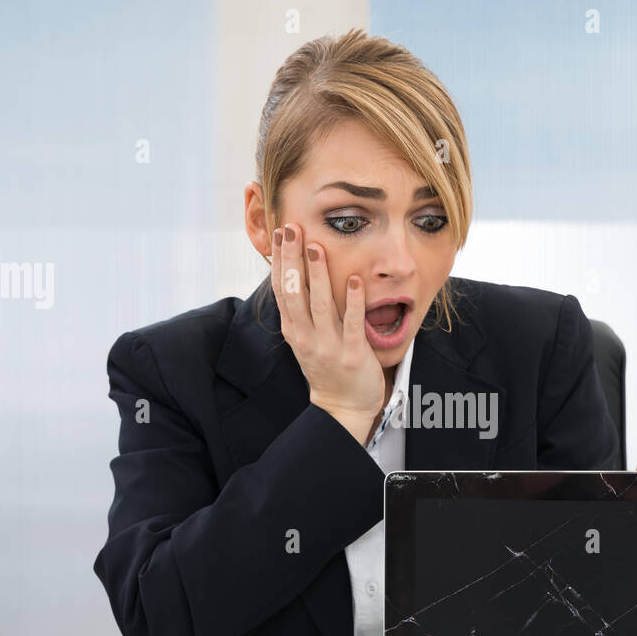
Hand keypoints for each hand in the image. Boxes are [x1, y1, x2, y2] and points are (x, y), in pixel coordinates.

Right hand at [271, 223, 384, 441]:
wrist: (344, 406)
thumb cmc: (327, 365)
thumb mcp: (306, 336)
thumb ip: (301, 309)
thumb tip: (296, 272)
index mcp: (293, 329)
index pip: (281, 288)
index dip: (280, 259)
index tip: (281, 232)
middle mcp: (306, 337)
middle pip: (294, 292)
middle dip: (292, 259)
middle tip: (292, 228)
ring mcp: (329, 346)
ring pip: (320, 305)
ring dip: (318, 275)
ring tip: (317, 247)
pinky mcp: (352, 355)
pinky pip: (353, 324)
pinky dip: (354, 302)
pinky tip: (356, 280)